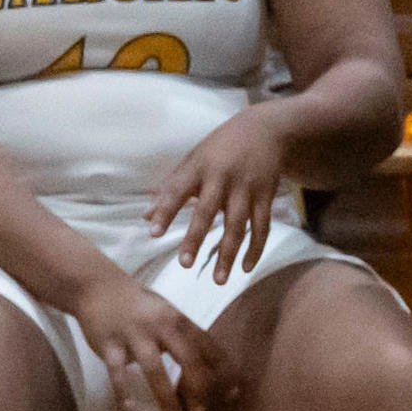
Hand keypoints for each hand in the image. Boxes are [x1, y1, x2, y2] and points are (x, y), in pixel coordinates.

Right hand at [72, 268, 238, 410]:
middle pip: (187, 359)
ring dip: (166, 397)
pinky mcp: (108, 344)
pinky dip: (123, 390)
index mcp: (177, 319)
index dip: (223, 370)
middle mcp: (159, 325)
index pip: (207, 346)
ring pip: (154, 369)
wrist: (96, 286)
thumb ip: (184, 337)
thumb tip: (209, 368)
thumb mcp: (166, 314)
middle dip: (197, 388)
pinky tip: (129, 407)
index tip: (234, 394)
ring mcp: (133, 334)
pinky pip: (117, 372)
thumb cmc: (139, 305)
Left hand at [145, 105, 291, 289]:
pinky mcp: (266, 196)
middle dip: (196, 238)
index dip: (166, 210)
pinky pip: (261, 227)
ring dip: (227, 254)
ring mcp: (246, 188)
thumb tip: (145, 218)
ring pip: (238, 225)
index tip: (152, 232)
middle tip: (184, 264)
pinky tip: (245, 268)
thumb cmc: (219, 149)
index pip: (177, 189)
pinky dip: (255, 249)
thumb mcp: (192, 160)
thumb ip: (170, 189)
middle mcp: (222, 177)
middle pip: (207, 211)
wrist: (266, 130)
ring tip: (218, 280)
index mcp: (199, 166)